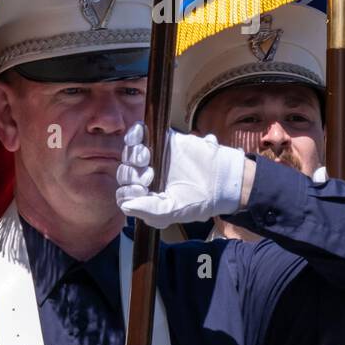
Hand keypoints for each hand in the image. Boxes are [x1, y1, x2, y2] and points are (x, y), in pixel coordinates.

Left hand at [115, 123, 246, 226]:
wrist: (220, 181)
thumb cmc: (198, 201)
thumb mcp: (172, 211)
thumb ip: (148, 210)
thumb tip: (126, 206)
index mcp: (147, 197)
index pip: (124, 193)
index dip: (128, 191)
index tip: (143, 190)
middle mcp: (146, 177)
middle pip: (124, 172)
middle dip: (131, 174)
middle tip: (150, 175)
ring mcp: (153, 158)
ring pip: (128, 154)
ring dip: (133, 155)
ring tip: (148, 157)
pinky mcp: (161, 140)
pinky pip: (139, 134)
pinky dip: (135, 133)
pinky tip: (140, 134)